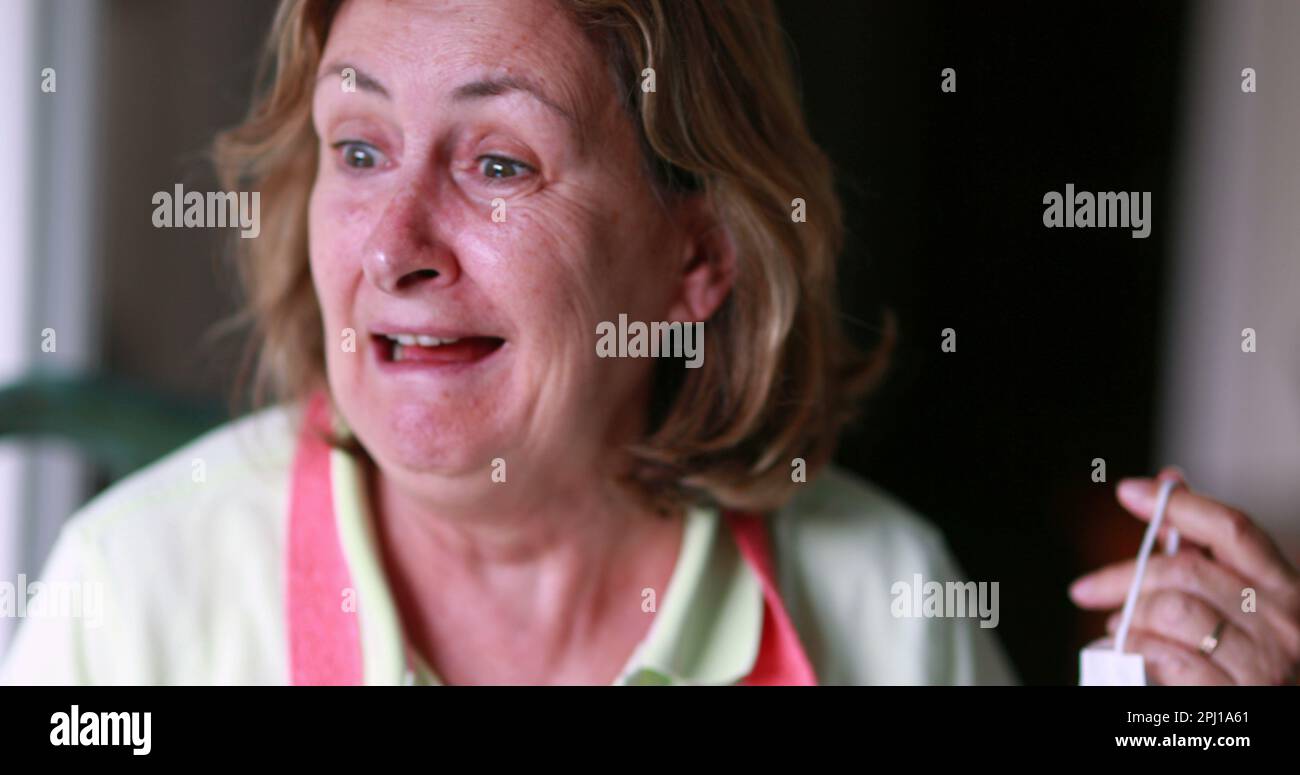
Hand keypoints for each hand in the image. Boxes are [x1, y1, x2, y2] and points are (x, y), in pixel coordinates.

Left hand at [1070, 466, 1299, 684]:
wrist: (1278, 721)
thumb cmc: (1259, 662)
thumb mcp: (1246, 605)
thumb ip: (1209, 550)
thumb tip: (1169, 482)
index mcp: (1286, 590)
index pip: (1233, 531)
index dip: (1180, 505)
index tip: (1129, 492)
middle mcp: (1283, 623)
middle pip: (1187, 570)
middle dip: (1125, 575)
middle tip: (1090, 588)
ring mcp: (1264, 663)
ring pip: (1173, 610)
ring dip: (1131, 615)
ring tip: (1117, 628)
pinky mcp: (1238, 699)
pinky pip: (1169, 658)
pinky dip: (1137, 650)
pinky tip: (1128, 652)